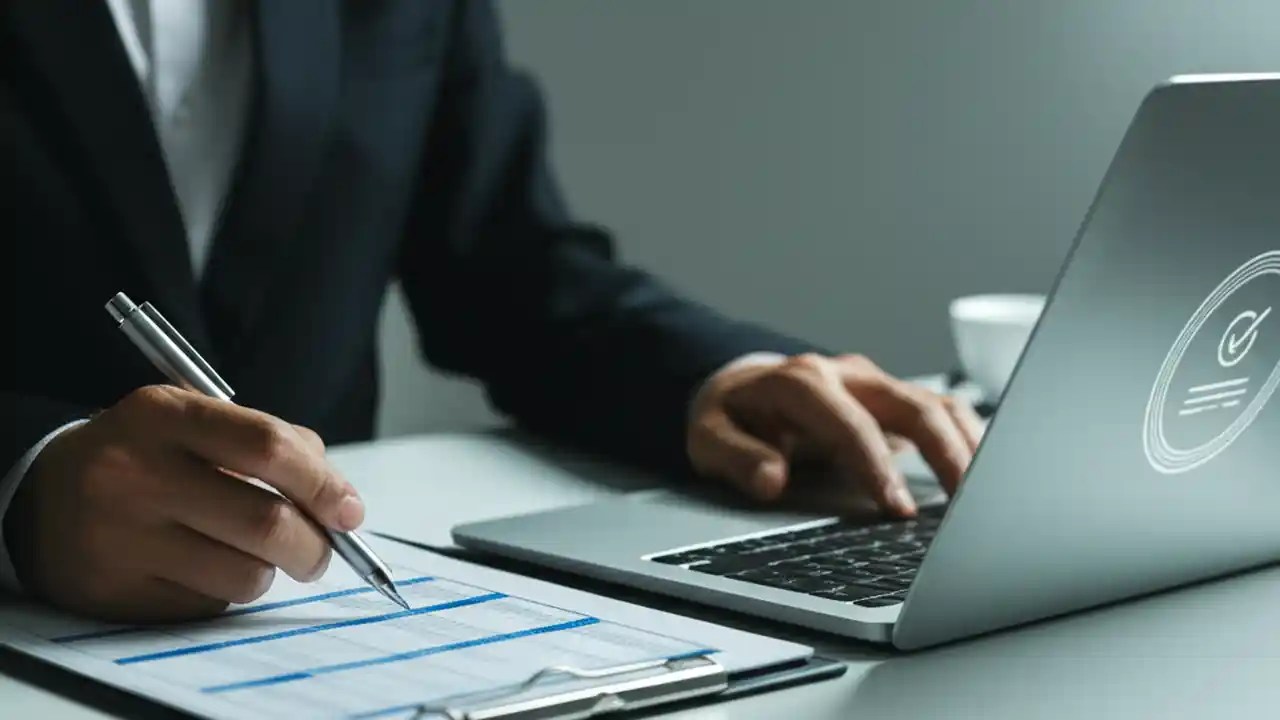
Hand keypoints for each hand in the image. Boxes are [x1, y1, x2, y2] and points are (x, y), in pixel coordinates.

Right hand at [8, 386, 363, 621]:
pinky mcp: (115, 591)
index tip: (350, 511)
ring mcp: (120, 536)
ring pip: (245, 574)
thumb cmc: (150, 455)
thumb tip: (343, 503)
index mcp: (163, 415)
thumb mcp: (198, 422)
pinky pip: (208, 605)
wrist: (46, 496)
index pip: (267, 447)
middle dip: (315, 545)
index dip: (322, 483)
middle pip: (265, 522)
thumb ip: (276, 445)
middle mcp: (134, 473)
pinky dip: (223, 592)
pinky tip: (197, 567)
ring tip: (248, 553)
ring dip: (268, 570)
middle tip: (321, 551)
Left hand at [687, 354, 983, 516]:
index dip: (876, 465)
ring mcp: (874, 384)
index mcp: (801, 382)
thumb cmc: (729, 418)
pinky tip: (986, 475)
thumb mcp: (709, 438)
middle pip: (911, 406)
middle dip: (944, 454)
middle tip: (968, 506)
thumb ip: (737, 458)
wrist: (739, 388)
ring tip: (990, 495)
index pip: (849, 423)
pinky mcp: (892, 399)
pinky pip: (942, 412)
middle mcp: (845, 375)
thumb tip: (772, 479)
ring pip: (936, 406)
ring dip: (968, 447)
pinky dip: (968, 440)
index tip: (898, 508)